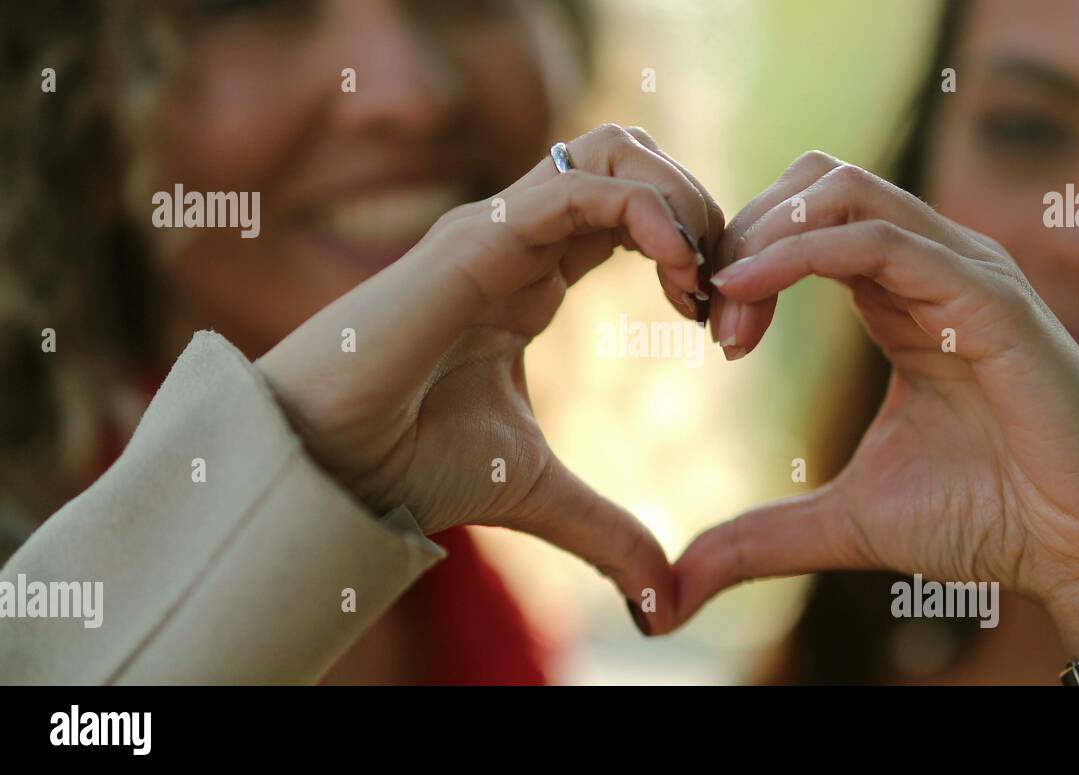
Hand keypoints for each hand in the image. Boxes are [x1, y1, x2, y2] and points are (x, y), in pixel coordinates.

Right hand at [256, 124, 721, 634]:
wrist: (325, 469)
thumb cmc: (407, 465)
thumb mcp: (536, 492)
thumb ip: (606, 530)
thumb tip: (663, 600)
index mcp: (532, 277)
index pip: (632, 214)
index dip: (692, 249)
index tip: (717, 325)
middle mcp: (520, 240)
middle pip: (633, 157)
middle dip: (700, 207)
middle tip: (721, 291)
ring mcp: (498, 231)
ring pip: (616, 150)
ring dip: (682, 201)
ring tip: (700, 280)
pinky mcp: (477, 240)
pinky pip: (582, 187)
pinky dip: (649, 215)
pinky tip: (677, 277)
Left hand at [678, 152, 1078, 653]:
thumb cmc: (987, 521)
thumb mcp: (846, 520)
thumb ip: (763, 536)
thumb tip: (679, 584)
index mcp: (903, 297)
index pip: (804, 225)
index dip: (740, 259)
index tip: (703, 329)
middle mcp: (934, 268)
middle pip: (816, 182)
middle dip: (742, 234)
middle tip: (702, 310)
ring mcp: (966, 273)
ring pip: (843, 190)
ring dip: (761, 237)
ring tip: (721, 307)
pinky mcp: (990, 298)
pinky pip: (880, 241)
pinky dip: (800, 253)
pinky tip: (745, 294)